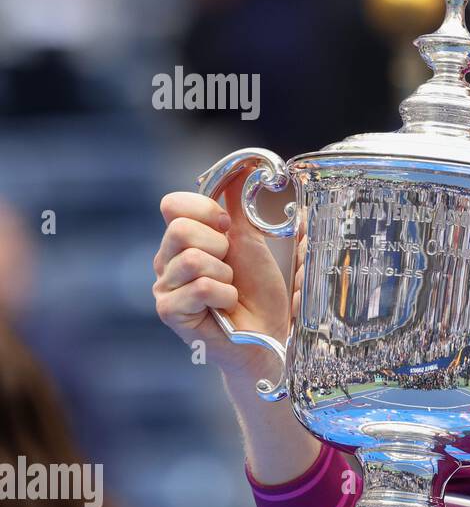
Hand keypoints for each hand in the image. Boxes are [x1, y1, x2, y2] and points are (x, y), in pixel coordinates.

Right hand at [152, 187, 291, 376]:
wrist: (267, 335)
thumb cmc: (259, 294)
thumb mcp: (252, 243)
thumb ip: (241, 209)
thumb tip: (243, 171)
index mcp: (182, 239)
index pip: (173, 204)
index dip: (206, 211)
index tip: (228, 228)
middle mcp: (166, 260)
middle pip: (180, 228)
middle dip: (218, 246)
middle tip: (230, 266)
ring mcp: (165, 287)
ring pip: (192, 258)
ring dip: (225, 274)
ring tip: (230, 288)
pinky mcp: (171, 312)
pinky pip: (200, 287)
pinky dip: (225, 294)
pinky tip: (227, 305)